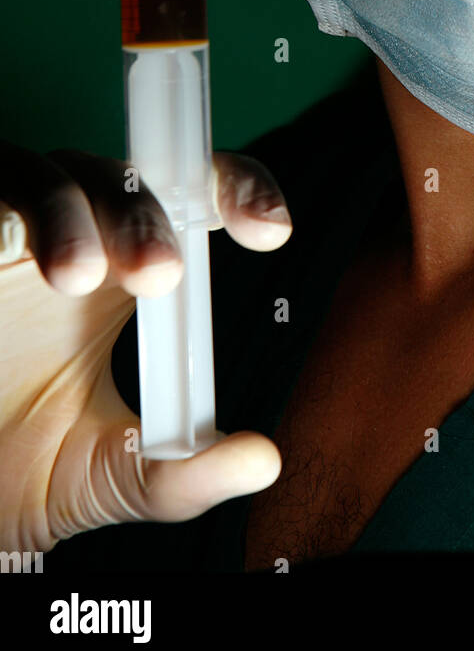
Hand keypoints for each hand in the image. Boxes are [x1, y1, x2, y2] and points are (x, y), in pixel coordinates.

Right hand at [0, 144, 288, 554]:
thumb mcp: (104, 475)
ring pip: (49, 176)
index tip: (271, 232)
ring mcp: (8, 231)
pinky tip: (7, 257)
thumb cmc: (14, 469)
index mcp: (126, 270)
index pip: (196, 199)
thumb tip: (262, 460)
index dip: (240, 191)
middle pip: (124, 180)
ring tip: (77, 277)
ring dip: (71, 216)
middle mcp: (73, 235)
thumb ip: (178, 475)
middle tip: (158, 276)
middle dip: (146, 219)